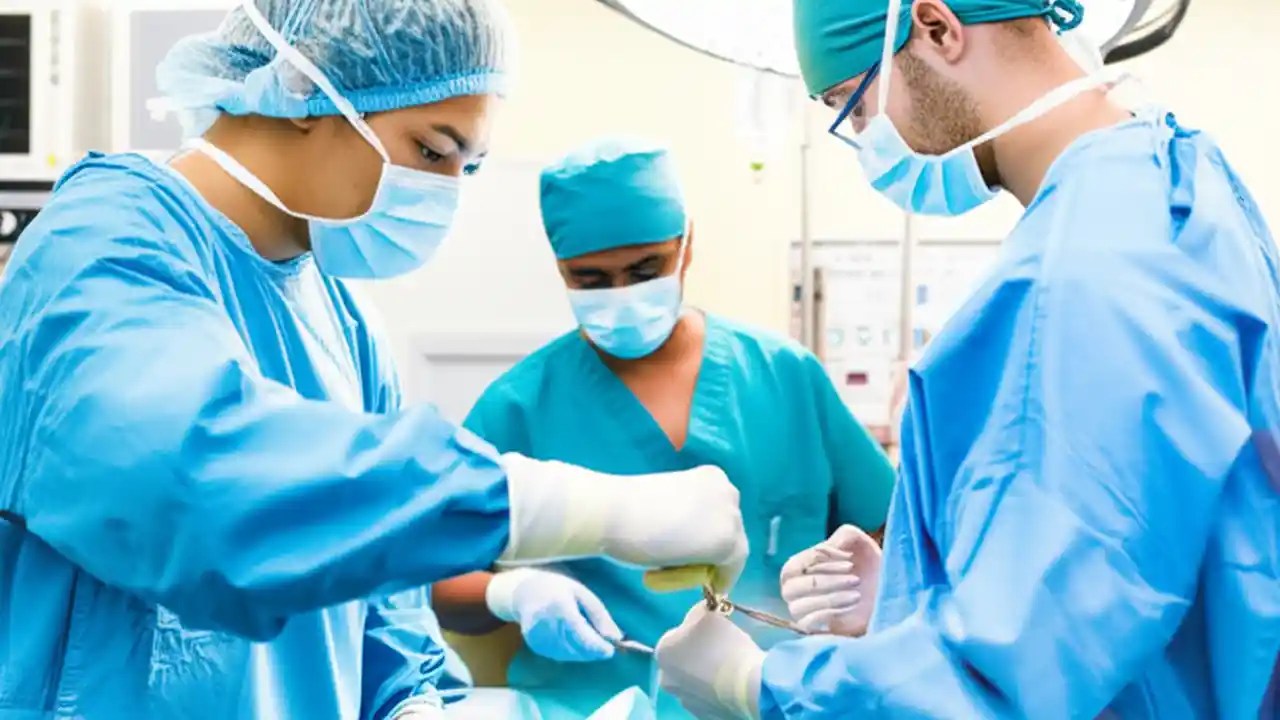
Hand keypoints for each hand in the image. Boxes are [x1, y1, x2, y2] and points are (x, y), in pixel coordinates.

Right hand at [486, 567, 621, 661]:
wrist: (523, 592)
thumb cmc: (557, 588)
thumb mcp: (582, 593)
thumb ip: (599, 615)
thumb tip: (617, 637)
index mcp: (560, 607)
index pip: (580, 634)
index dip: (596, 646)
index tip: (611, 650)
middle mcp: (546, 625)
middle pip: (575, 648)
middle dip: (593, 651)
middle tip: (605, 647)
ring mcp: (538, 638)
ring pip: (568, 655)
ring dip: (583, 653)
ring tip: (590, 642)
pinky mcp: (535, 646)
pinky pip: (559, 655)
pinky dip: (571, 652)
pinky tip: (574, 641)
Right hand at [499, 455, 747, 591]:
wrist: (610, 512)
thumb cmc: (626, 508)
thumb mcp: (669, 504)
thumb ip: (688, 517)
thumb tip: (694, 541)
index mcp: (713, 477)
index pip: (721, 514)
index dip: (709, 538)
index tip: (695, 556)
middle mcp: (728, 492)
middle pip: (730, 532)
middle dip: (714, 552)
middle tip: (687, 568)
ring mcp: (731, 517)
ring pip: (731, 552)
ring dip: (711, 566)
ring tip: (679, 575)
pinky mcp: (727, 544)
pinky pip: (729, 571)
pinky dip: (716, 582)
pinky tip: (693, 585)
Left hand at [655, 604, 763, 719]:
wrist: (747, 687)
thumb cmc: (724, 645)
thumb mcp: (709, 614)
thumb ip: (699, 612)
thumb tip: (699, 613)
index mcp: (663, 652)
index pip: (676, 635)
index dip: (695, 630)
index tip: (713, 630)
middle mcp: (666, 679)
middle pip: (682, 660)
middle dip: (697, 654)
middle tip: (721, 648)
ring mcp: (684, 701)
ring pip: (694, 681)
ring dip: (706, 674)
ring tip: (731, 668)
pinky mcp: (702, 716)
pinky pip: (708, 697)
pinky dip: (717, 691)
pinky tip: (733, 684)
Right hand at [780, 524, 881, 635]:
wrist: (889, 590)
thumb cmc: (868, 563)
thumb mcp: (856, 541)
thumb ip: (840, 538)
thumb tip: (825, 552)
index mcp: (798, 570)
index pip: (792, 568)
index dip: (818, 563)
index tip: (850, 561)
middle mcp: (796, 592)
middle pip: (792, 589)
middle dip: (825, 582)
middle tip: (856, 579)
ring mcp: (805, 613)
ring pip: (798, 608)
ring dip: (829, 598)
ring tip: (857, 595)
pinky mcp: (818, 631)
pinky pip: (808, 625)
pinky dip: (828, 614)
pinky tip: (851, 605)